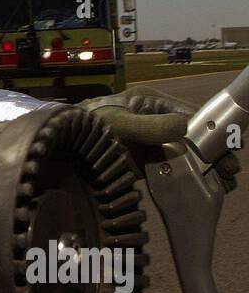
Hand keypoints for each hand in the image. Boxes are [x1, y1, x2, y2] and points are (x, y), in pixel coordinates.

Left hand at [82, 86, 240, 190]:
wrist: (62, 142)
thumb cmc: (87, 126)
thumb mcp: (118, 124)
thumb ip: (148, 127)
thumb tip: (183, 128)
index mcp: (152, 103)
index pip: (193, 114)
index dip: (212, 132)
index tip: (229, 149)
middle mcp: (156, 120)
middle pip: (195, 136)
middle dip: (215, 154)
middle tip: (230, 172)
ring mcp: (152, 141)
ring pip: (188, 154)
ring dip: (206, 168)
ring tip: (224, 184)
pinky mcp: (145, 161)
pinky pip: (172, 168)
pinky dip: (189, 178)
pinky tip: (203, 190)